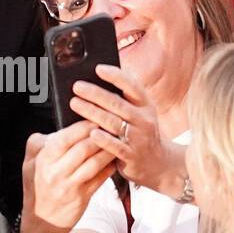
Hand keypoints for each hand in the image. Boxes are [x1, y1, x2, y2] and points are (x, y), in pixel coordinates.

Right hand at [20, 123, 114, 232]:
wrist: (41, 221)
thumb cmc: (36, 188)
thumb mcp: (28, 163)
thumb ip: (38, 143)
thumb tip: (56, 128)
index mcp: (43, 161)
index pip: (64, 138)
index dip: (82, 127)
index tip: (93, 118)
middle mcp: (56, 173)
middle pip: (83, 149)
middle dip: (99, 135)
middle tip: (110, 126)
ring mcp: (71, 186)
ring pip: (94, 163)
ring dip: (108, 150)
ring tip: (116, 140)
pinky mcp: (83, 198)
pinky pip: (100, 178)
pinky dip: (109, 166)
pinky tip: (114, 158)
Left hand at [71, 65, 184, 196]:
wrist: (159, 164)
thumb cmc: (142, 133)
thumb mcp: (141, 113)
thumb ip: (125, 99)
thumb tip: (99, 79)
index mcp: (146, 105)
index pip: (132, 86)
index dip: (115, 76)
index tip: (98, 68)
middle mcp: (144, 119)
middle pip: (117, 103)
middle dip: (95, 93)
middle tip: (77, 86)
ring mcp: (138, 138)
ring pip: (113, 123)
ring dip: (92, 112)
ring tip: (75, 103)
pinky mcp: (131, 156)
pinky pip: (115, 146)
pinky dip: (103, 139)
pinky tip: (90, 132)